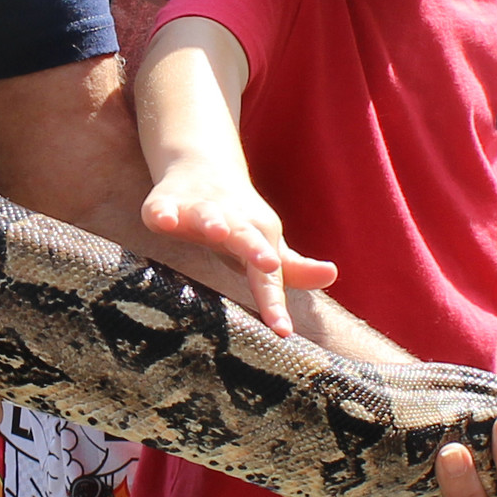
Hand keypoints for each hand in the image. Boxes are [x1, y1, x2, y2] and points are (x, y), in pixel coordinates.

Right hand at [139, 169, 336, 335]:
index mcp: (257, 236)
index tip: (282, 330)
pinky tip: (164, 221)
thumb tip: (332, 274)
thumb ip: (292, 268)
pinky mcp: (167, 203)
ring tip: (218, 231)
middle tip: (268, 264)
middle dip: (254, 248)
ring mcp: (199, 210)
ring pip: (207, 215)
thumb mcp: (264, 244)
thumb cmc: (237, 219)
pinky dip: (164, 212)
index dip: (274, 301)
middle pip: (245, 236)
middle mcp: (232, 221)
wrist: (201, 166)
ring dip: (213, 221)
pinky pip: (164, 207)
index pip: (268, 275)